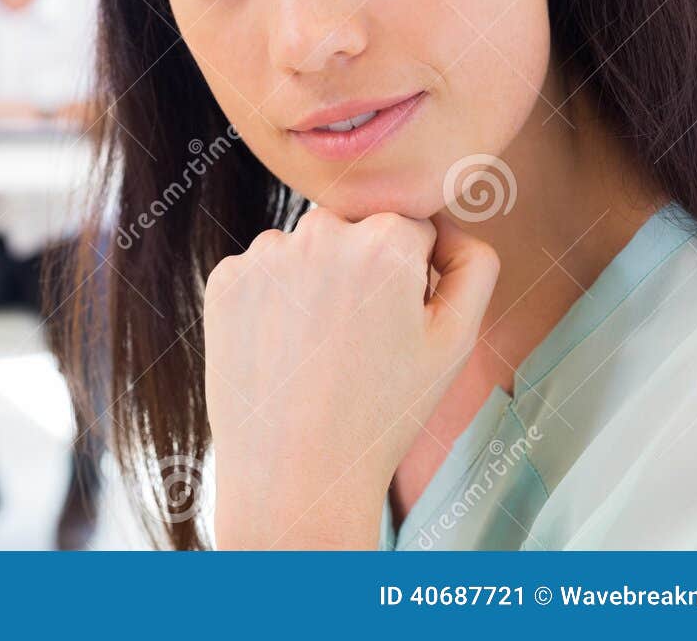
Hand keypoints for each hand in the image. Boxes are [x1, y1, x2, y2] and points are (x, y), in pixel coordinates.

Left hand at [204, 206, 498, 549]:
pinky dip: (271, 303)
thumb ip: (472, 264)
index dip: (409, 277)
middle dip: (360, 272)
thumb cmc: (383, 412)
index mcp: (385, 238)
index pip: (408, 229)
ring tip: (317, 353)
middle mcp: (319, 230)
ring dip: (312, 284)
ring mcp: (264, 254)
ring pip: (303, 252)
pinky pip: (261, 275)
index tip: (395, 324)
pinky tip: (281, 352)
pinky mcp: (224, 280)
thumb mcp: (455, 341)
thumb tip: (447, 225)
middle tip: (357, 343)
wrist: (295, 472)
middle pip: (352, 233)